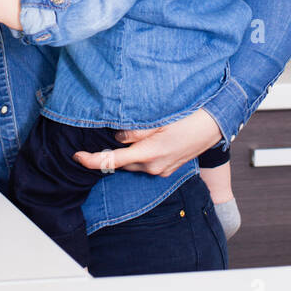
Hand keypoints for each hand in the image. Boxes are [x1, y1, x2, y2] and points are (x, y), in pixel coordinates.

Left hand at [74, 109, 221, 177]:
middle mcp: (153, 167)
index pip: (112, 161)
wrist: (214, 126)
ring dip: (129, 152)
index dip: (91, 160)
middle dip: (113, 152)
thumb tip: (117, 137)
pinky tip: (148, 142)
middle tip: (110, 135)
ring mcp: (161, 171)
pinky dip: (141, 155)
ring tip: (136, 135)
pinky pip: (145, 164)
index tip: (76, 156)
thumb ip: (134, 131)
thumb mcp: (159, 119)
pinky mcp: (166, 170)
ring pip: (134, 163)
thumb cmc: (188, 118)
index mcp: (148, 153)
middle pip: (122, 163)